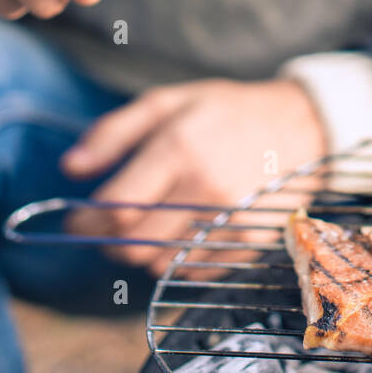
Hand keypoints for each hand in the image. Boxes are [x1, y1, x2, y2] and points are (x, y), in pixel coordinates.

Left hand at [61, 78, 327, 276]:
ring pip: (158, 265)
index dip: (85, 221)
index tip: (78, 218)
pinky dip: (177, 258)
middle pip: (131, 246)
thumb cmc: (227, 111)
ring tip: (152, 222)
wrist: (301, 125)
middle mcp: (206, 188)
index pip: (114, 209)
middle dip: (108, 241)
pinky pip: (192, 271)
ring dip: (143, 251)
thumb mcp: (169, 101)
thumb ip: (113, 132)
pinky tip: (185, 229)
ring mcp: (231, 220)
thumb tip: (70, 169)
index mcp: (180, 148)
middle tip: (109, 226)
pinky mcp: (250, 243)